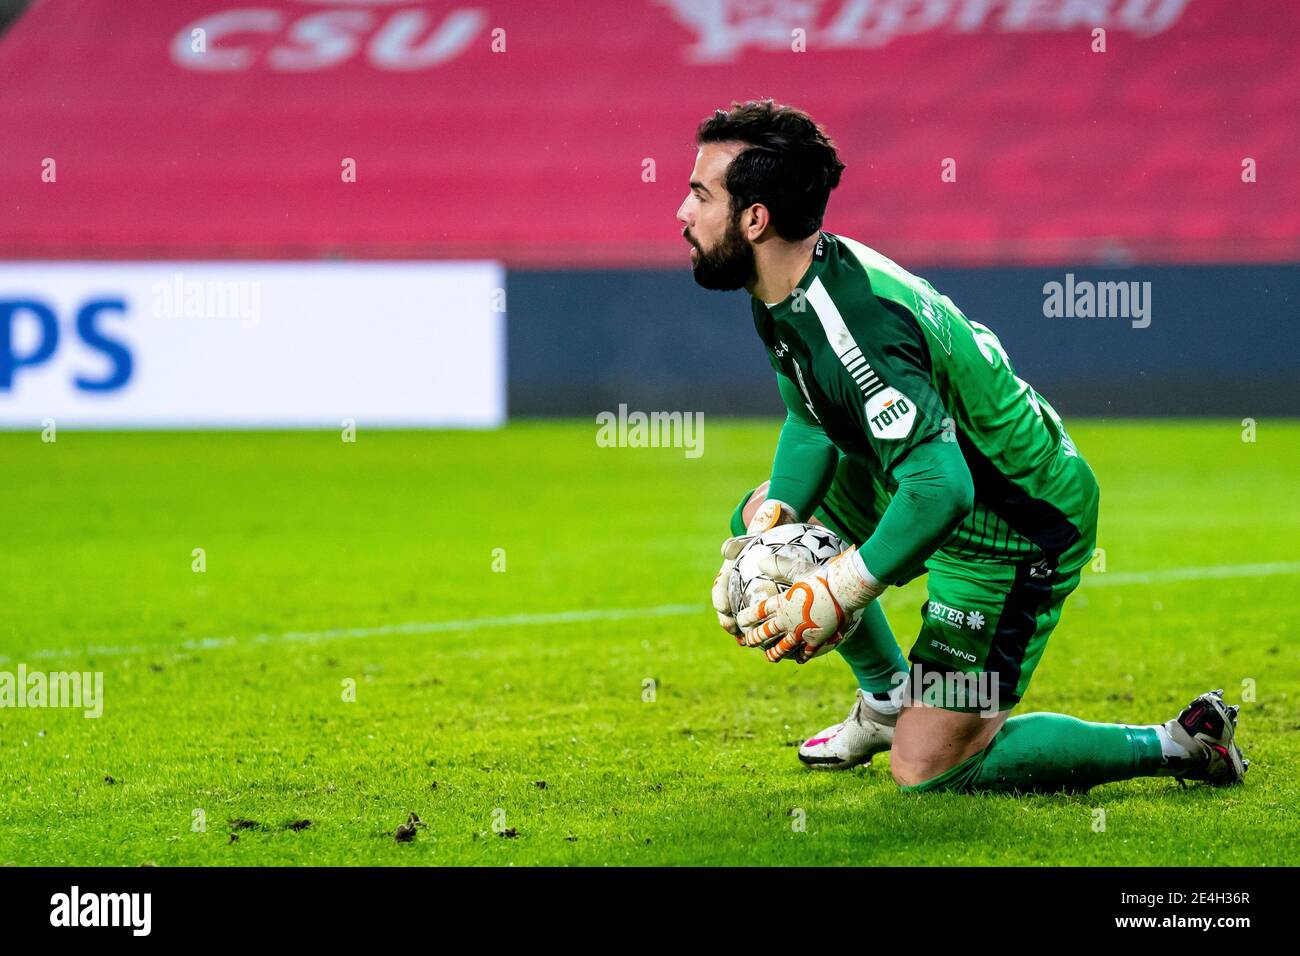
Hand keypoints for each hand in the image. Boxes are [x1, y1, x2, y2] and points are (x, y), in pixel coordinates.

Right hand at [711, 498, 797, 639]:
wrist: (769, 549)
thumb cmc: (755, 544)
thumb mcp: (745, 542)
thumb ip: (734, 544)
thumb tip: (725, 550)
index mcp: (725, 579)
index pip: (719, 591)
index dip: (719, 602)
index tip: (723, 609)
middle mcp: (731, 594)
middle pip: (725, 612)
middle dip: (727, 623)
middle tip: (734, 630)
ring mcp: (742, 603)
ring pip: (739, 621)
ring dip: (741, 633)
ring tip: (746, 641)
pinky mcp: (757, 611)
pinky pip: (757, 623)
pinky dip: (760, 632)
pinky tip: (767, 641)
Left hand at [737, 547, 884, 662]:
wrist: (844, 590)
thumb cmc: (822, 576)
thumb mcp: (799, 568)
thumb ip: (779, 566)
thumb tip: (760, 561)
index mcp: (781, 603)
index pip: (757, 613)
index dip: (746, 619)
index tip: (740, 622)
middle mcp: (787, 620)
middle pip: (765, 633)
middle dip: (754, 639)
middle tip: (748, 642)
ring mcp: (801, 632)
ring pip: (782, 648)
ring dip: (774, 653)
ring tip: (769, 657)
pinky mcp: (816, 640)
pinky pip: (806, 652)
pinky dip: (800, 657)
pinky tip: (798, 659)